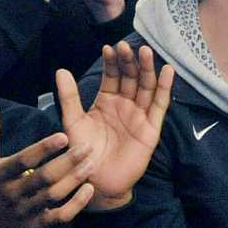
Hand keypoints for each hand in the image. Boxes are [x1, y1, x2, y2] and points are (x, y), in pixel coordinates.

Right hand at [0, 101, 94, 227]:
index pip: (23, 161)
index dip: (43, 149)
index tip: (63, 135)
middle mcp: (11, 195)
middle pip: (43, 178)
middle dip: (67, 162)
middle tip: (87, 147)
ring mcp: (24, 213)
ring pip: (53, 196)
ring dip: (74, 180)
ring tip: (91, 163)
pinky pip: (59, 218)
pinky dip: (75, 205)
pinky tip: (88, 189)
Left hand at [55, 45, 174, 210]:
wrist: (96, 182)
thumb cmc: (83, 153)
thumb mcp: (73, 122)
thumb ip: (68, 97)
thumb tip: (60, 70)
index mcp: (106, 101)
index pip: (112, 76)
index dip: (112, 62)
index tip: (109, 47)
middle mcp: (125, 105)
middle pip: (130, 77)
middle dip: (129, 61)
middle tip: (126, 46)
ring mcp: (139, 116)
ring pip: (146, 87)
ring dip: (147, 69)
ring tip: (145, 52)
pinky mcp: (151, 129)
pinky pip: (160, 106)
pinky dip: (165, 88)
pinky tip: (167, 71)